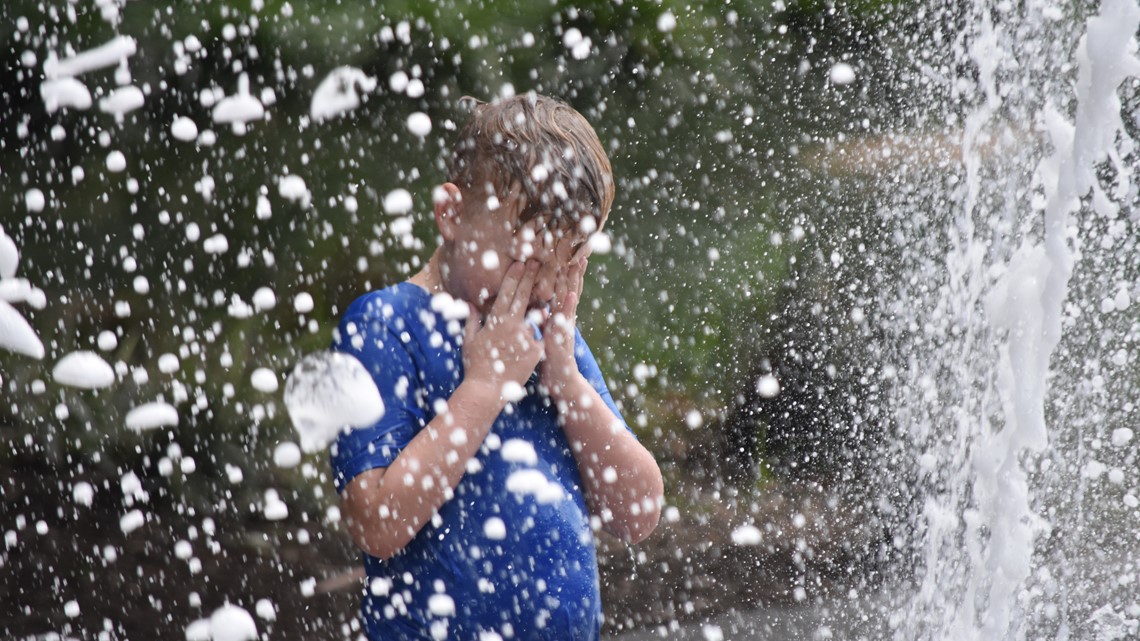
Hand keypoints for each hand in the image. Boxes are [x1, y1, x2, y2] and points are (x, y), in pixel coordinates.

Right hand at [461, 261, 544, 398]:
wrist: (486, 390)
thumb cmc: (475, 365)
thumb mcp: (469, 340)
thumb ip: (472, 320)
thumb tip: (470, 305)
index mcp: (497, 320)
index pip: (507, 292)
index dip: (515, 276)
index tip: (521, 263)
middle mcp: (513, 325)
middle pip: (524, 296)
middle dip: (531, 278)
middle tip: (538, 263)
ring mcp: (526, 337)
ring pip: (534, 320)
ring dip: (538, 313)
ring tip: (544, 305)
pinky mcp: (536, 350)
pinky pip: (539, 340)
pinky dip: (535, 342)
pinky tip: (529, 350)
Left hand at [538, 256, 586, 398]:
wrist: (559, 381)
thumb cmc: (549, 359)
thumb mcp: (545, 333)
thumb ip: (544, 319)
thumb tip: (540, 307)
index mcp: (559, 315)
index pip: (563, 288)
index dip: (567, 272)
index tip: (569, 254)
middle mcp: (565, 318)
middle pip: (570, 287)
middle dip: (574, 269)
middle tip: (580, 248)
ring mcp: (565, 326)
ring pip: (570, 298)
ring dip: (574, 281)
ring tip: (578, 262)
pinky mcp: (562, 337)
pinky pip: (564, 319)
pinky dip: (567, 306)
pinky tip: (569, 294)